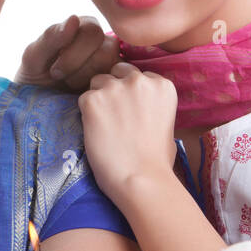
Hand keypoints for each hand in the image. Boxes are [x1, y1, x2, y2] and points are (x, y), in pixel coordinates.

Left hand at [17, 15, 119, 92]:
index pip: (92, 31)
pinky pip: (118, 86)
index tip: (54, 72)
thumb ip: (51, 36)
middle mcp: (104, 42)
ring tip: (70, 86)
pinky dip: (98, 92)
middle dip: (78, 68)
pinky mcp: (118, 84)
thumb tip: (74, 18)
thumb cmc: (36, 76)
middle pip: (106, 50)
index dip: (73, 54)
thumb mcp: (34, 57)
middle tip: (61, 79)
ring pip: (112, 68)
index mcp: (84, 27)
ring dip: (86, 80)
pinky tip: (83, 95)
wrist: (39, 106)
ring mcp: (114, 63)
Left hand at [77, 62, 177, 197]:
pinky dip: (86, 113)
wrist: (141, 179)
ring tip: (104, 124)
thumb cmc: (157, 160)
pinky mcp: (92, 100)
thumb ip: (152, 104)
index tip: (131, 109)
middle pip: (118, 71)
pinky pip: (83, 99)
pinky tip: (95, 131)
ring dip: (98, 98)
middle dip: (114, 87)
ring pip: (97, 82)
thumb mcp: (167, 123)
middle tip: (113, 113)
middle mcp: (139, 80)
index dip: (132, 92)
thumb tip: (139, 104)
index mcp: (161, 84)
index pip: (139, 75)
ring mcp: (114, 88)